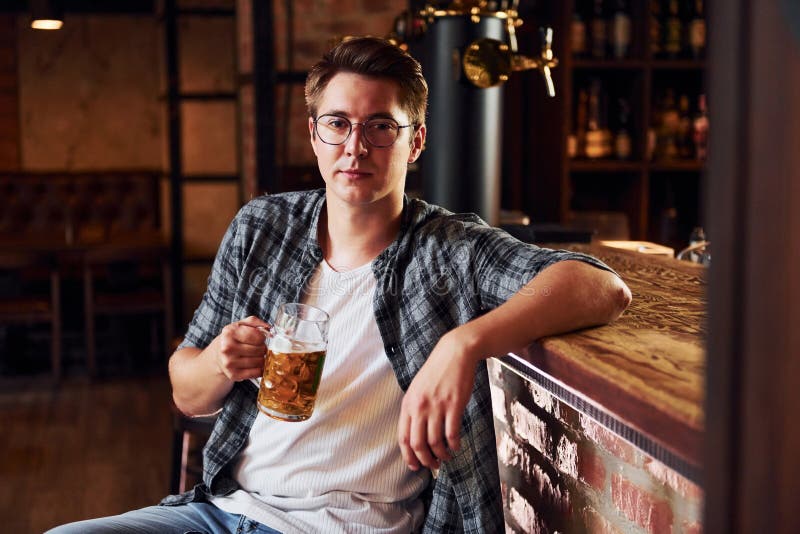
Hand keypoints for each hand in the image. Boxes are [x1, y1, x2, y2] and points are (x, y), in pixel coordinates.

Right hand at [213, 315, 269, 381]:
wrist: (217, 356)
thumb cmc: (232, 339)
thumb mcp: (240, 325)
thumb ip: (254, 322)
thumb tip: (268, 328)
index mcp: (230, 333)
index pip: (257, 336)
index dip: (262, 338)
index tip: (259, 338)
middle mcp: (227, 348)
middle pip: (260, 349)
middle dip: (262, 348)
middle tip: (257, 348)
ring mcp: (230, 362)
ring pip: (260, 361)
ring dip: (262, 359)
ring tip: (255, 356)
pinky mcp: (234, 374)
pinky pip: (257, 372)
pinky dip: (260, 369)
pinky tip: (254, 365)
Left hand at [398, 330, 479, 470]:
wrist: (455, 353)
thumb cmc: (437, 371)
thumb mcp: (417, 388)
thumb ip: (414, 409)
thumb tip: (415, 434)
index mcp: (408, 403)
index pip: (403, 437)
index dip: (408, 456)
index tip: (415, 466)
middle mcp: (420, 406)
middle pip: (418, 444)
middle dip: (425, 460)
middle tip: (433, 465)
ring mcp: (437, 406)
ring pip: (435, 442)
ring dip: (441, 455)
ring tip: (446, 457)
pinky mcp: (454, 405)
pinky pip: (451, 433)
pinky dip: (454, 445)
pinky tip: (456, 446)